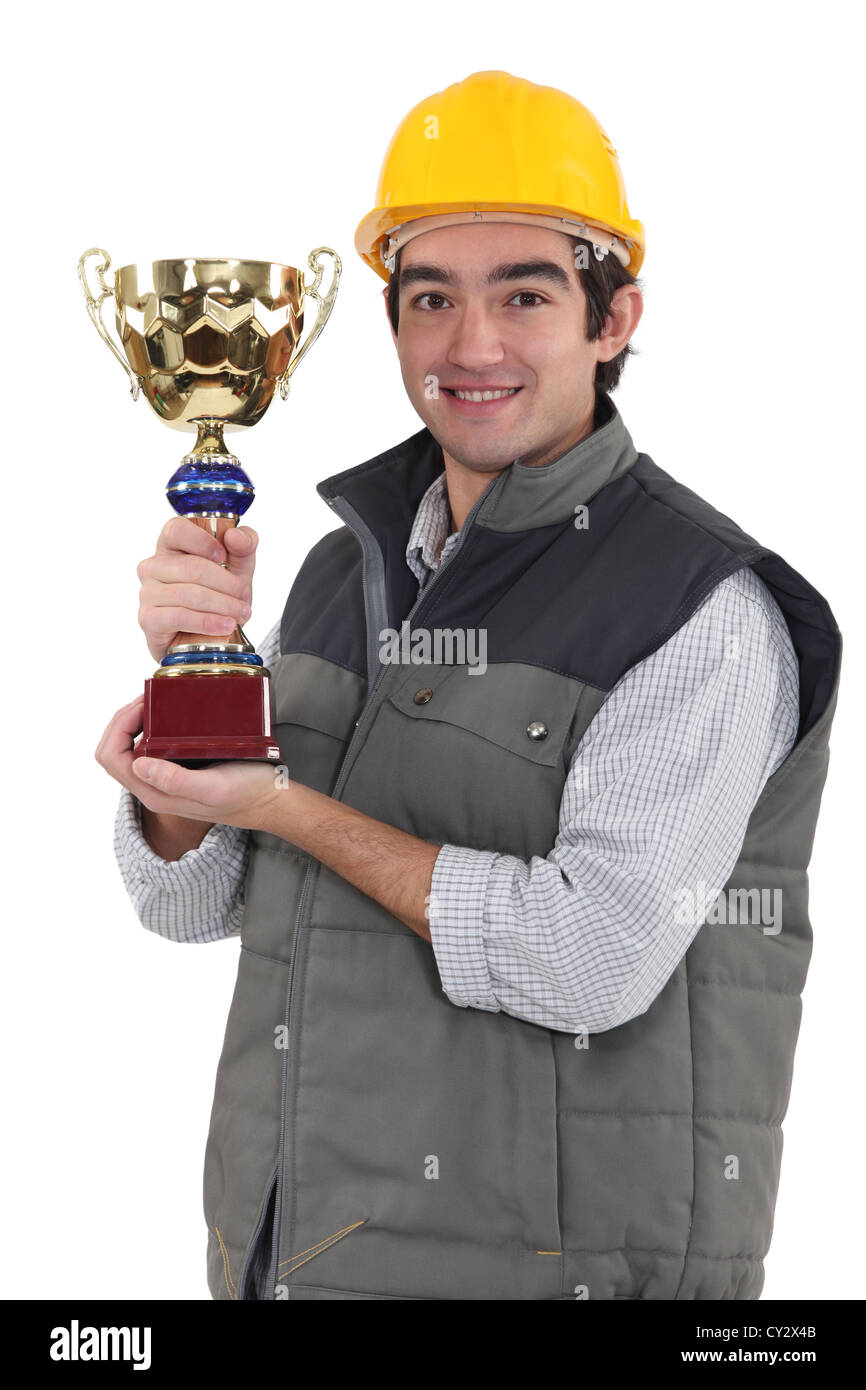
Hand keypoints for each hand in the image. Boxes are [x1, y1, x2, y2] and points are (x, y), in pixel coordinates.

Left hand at [95, 694, 283, 832]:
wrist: (271, 801)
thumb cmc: (248, 793)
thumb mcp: (214, 787)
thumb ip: (175, 781)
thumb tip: (140, 764)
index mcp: (155, 794)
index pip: (112, 757)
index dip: (119, 726)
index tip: (143, 705)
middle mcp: (153, 788)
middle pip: (115, 751)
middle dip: (123, 720)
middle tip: (149, 698)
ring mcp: (164, 780)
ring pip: (130, 749)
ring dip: (135, 722)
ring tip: (157, 702)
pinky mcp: (177, 771)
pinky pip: (150, 748)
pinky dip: (151, 727)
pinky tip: (170, 715)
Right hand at [136, 517, 257, 664]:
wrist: (205, 638)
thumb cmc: (217, 596)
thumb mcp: (238, 569)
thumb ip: (244, 547)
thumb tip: (235, 535)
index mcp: (171, 545)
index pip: (176, 529)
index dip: (201, 541)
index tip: (223, 556)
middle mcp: (153, 566)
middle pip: (190, 567)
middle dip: (226, 584)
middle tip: (244, 597)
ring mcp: (148, 592)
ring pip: (188, 594)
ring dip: (222, 605)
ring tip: (240, 614)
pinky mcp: (148, 619)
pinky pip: (179, 616)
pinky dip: (207, 622)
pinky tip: (225, 626)